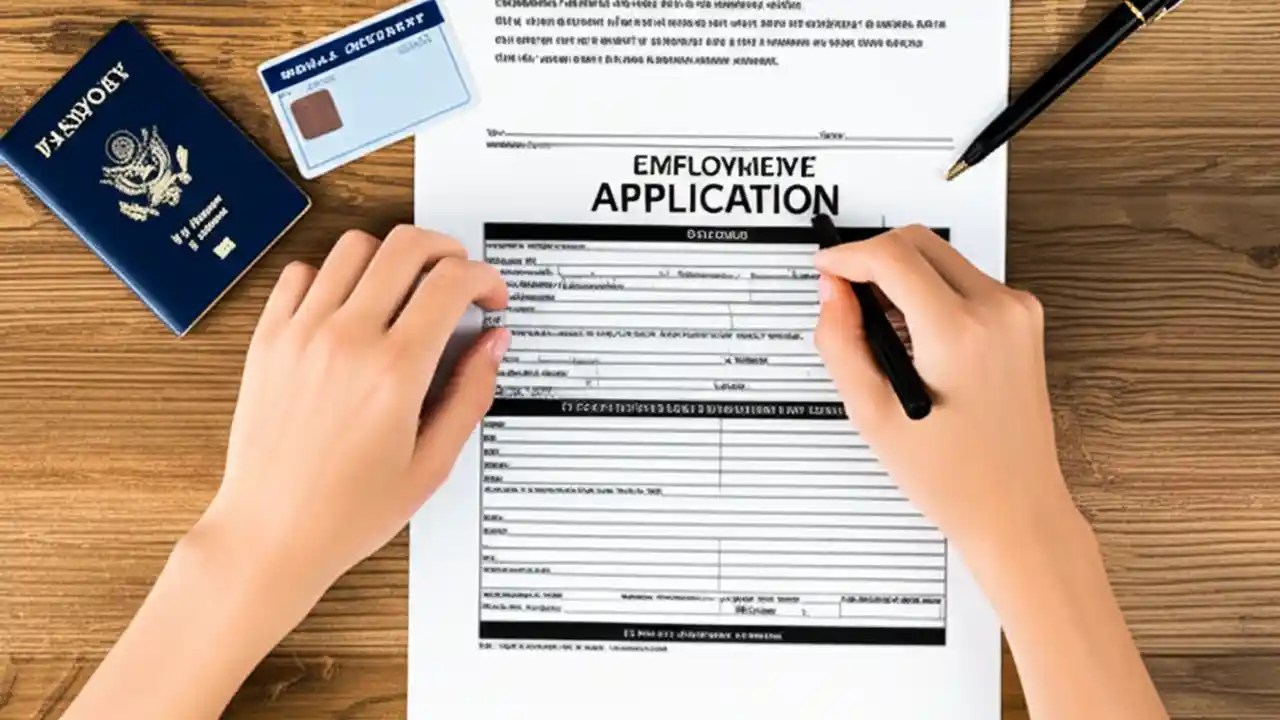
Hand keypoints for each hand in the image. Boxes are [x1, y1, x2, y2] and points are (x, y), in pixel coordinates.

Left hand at [197, 225, 508, 597]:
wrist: (270, 533)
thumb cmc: (346, 512)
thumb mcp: (431, 465)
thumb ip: (469, 395)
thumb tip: (492, 345)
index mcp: (395, 373)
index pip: (451, 282)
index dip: (484, 278)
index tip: (489, 297)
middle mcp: (347, 341)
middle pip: (407, 246)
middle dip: (447, 251)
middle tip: (456, 277)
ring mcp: (302, 334)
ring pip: (355, 246)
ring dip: (391, 257)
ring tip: (404, 287)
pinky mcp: (268, 339)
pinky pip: (302, 272)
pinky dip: (333, 275)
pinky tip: (349, 304)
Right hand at [813, 226, 1074, 558]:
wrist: (1017, 508)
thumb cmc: (953, 476)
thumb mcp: (872, 414)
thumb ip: (841, 343)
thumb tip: (832, 294)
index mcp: (958, 333)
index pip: (892, 256)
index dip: (847, 256)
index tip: (826, 270)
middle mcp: (998, 311)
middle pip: (919, 241)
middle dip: (873, 257)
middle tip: (843, 295)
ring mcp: (1018, 313)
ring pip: (942, 257)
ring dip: (901, 275)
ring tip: (878, 328)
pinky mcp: (1024, 320)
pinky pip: (965, 280)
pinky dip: (929, 292)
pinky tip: (913, 337)